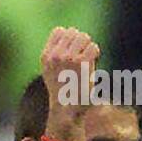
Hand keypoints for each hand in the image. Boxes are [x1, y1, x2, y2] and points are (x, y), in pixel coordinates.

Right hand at [41, 26, 100, 140]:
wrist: (67, 109)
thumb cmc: (62, 91)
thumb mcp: (50, 71)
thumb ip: (54, 52)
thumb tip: (66, 32)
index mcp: (46, 56)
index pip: (59, 30)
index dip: (69, 38)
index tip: (72, 51)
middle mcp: (55, 55)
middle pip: (73, 32)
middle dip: (80, 42)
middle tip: (82, 57)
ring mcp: (68, 58)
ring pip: (84, 37)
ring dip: (88, 46)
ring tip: (87, 59)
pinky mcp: (81, 62)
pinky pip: (93, 47)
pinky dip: (95, 53)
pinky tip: (92, 63)